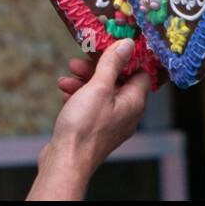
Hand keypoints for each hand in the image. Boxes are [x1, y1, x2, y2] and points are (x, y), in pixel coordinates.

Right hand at [29, 40, 149, 199]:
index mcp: (134, 102)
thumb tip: (129, 44)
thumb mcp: (98, 87)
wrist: (66, 161)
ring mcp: (111, 123)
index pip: (140, 72)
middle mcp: (127, 113)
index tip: (108, 48)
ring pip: (101, 93)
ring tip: (66, 79)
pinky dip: (79, 97)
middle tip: (77, 63)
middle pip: (118, 81)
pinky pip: (92, 106)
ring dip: (83, 82)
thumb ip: (113, 64)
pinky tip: (65, 94)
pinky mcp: (96, 130)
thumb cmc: (84, 126)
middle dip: (96, 69)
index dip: (125, 58)